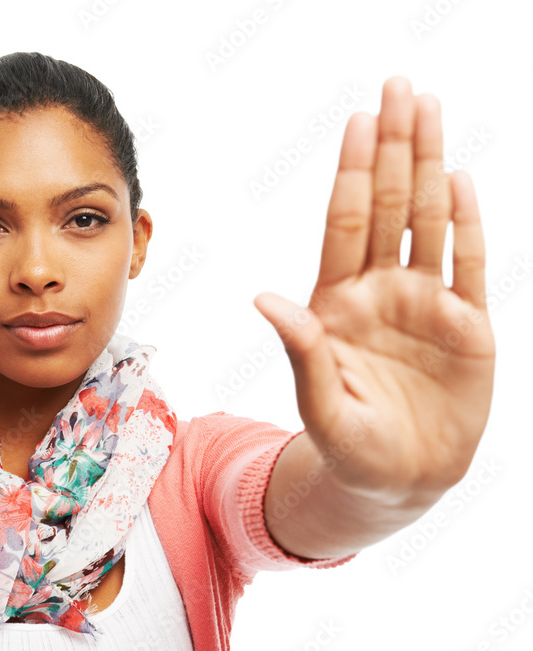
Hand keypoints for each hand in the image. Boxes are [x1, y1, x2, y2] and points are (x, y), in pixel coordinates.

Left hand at [253, 76, 494, 499]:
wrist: (399, 480)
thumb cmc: (350, 445)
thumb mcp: (320, 403)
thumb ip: (301, 350)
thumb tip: (264, 298)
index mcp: (338, 303)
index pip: (346, 223)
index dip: (352, 172)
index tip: (358, 121)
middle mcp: (381, 290)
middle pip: (388, 205)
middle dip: (393, 147)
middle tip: (399, 87)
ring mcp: (425, 303)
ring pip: (429, 221)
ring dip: (430, 166)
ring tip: (431, 110)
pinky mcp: (468, 327)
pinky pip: (469, 265)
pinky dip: (468, 224)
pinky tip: (461, 181)